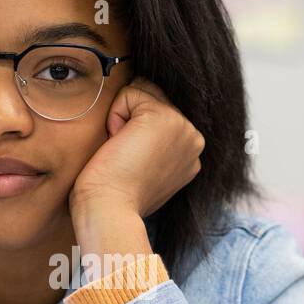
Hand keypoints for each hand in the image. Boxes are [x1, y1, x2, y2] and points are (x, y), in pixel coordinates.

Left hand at [68, 78, 204, 217]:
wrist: (110, 210)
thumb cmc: (116, 197)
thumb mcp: (144, 170)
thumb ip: (152, 147)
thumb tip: (133, 124)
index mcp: (190, 153)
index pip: (160, 115)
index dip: (135, 131)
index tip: (132, 164)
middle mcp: (193, 138)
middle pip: (153, 99)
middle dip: (130, 122)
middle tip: (125, 158)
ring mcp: (183, 126)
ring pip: (142, 94)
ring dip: (123, 120)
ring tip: (124, 153)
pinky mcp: (163, 116)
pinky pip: (130, 94)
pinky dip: (115, 117)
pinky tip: (119, 144)